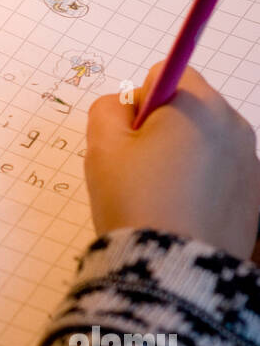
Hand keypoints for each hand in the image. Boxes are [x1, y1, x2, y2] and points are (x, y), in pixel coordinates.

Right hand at [85, 63, 259, 261]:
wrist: (173, 271)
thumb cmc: (135, 202)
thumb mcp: (101, 148)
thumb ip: (107, 109)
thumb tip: (124, 106)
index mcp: (197, 104)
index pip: (166, 74)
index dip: (139, 104)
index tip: (129, 140)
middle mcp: (233, 124)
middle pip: (189, 108)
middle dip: (164, 129)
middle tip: (139, 171)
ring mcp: (250, 162)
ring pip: (205, 142)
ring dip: (184, 157)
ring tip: (161, 197)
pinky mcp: (255, 195)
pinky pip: (222, 175)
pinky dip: (202, 185)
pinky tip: (182, 215)